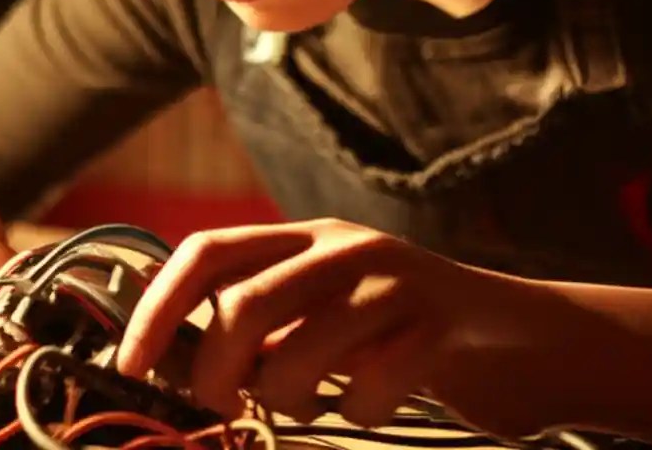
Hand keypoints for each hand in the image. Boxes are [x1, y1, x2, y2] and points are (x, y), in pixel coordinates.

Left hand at [116, 218, 622, 439]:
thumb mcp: (322, 312)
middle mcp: (343, 245)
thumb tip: (172, 359)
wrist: (520, 336)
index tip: (131, 366)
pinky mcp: (437, 323)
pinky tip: (375, 403)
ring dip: (289, 399)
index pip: (206, 252)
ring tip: (308, 404)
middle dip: (217, 371)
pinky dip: (358, 415)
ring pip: (300, 351)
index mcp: (304, 236)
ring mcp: (393, 280)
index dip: (157, 309)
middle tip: (225, 407)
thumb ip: (260, 322)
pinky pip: (368, 388)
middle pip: (244, 305)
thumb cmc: (400, 333)